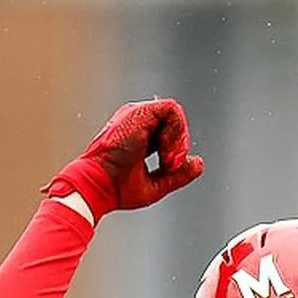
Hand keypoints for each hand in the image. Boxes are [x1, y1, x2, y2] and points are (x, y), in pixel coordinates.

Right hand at [48, 98, 204, 218]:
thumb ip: (178, 174)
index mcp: (139, 136)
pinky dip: (175, 130)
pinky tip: (165, 147)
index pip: (168, 134)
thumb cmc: (117, 188)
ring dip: (178, 138)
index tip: (168, 167)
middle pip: (174, 123)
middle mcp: (138, 123)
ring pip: (175, 114)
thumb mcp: (157, 184)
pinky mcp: (140, 113)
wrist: (98, 184)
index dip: (176, 150)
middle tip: (169, 163)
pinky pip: (172, 109)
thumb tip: (198, 164)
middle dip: (179, 145)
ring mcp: (138, 115)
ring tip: (166, 156)